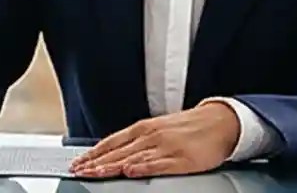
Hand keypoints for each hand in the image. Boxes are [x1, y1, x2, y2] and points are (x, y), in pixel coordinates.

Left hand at [68, 102, 239, 178]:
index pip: (111, 142)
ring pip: (133, 158)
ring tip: (95, 173)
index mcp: (143, 128)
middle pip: (118, 151)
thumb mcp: (157, 129)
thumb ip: (136, 141)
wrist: (218, 122)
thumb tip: (113, 153)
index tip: (78, 163)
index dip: (93, 154)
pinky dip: (143, 168)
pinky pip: (159, 164)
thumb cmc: (187, 128)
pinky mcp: (182, 158)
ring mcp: (165, 147)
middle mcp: (150, 136)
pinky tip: (131, 171)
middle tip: (79, 171)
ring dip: (112, 166)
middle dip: (96, 163)